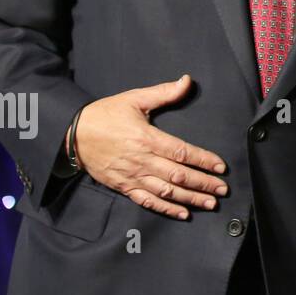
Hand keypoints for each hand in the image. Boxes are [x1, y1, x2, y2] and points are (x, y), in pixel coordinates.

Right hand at [73, 74, 227, 219]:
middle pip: (178, 176)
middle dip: (203, 184)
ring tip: (210, 204)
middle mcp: (142, 160)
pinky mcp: (123, 187)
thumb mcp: (135, 98)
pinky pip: (148, 201)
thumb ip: (164, 92)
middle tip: (223, 190)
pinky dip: (166, 209)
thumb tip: (187, 81)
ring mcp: (132, 176)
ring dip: (190, 199)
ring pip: (167, 192)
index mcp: (147, 138)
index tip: (221, 166)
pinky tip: (183, 213)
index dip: (204, 160)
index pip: (182, 152)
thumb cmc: (105, 114)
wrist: (72, 135)